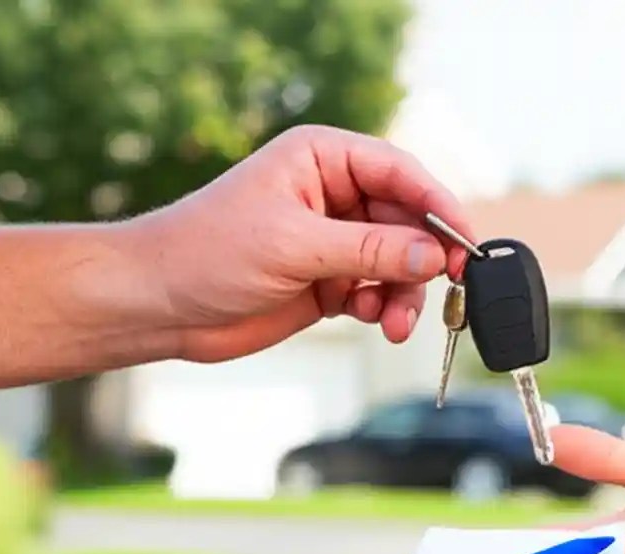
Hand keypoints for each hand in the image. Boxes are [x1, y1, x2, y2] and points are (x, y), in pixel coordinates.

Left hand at [123, 125, 472, 362]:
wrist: (160, 304)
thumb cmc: (207, 252)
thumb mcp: (295, 245)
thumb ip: (370, 250)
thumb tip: (433, 254)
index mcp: (323, 159)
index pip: (400, 172)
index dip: (438, 205)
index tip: (465, 242)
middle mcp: (334, 194)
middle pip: (408, 220)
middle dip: (424, 258)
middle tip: (445, 288)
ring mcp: (334, 239)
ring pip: (400, 261)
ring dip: (406, 292)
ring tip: (395, 322)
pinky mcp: (330, 280)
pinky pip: (380, 290)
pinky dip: (385, 308)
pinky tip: (374, 321)